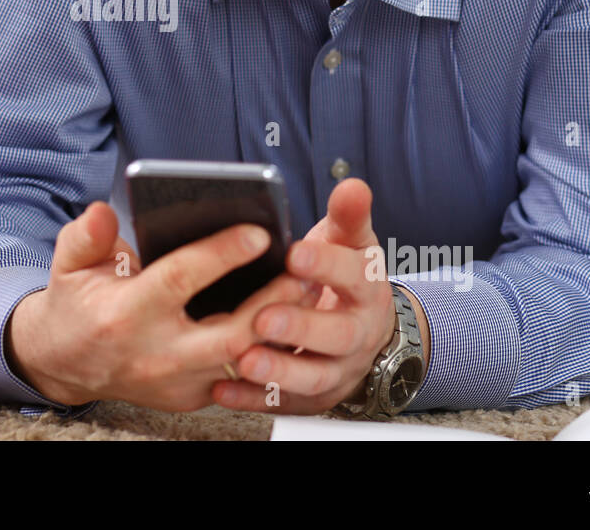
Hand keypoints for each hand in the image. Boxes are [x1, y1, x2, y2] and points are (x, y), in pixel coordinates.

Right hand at [5, 201, 309, 410]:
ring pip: (243, 361)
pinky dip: (266, 348)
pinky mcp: (190, 396)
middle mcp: (154, 354)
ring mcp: (176, 382)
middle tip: (305, 270)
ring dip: (278, 327)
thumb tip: (103, 210)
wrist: (65, 363)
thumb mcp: (71, 264)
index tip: (258, 232)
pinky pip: (239, 375)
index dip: (221, 254)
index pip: (181, 280)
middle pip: (229, 333)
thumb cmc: (76, 304)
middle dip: (273, 302)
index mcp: (124, 315)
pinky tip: (287, 318)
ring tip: (307, 289)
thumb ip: (87, 235)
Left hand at [212, 178, 400, 414]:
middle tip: (264, 316)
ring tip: (245, 359)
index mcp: (367, 289)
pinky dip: (254, 398)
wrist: (363, 327)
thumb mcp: (351, 243)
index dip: (326, 265)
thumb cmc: (345, 275)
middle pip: (337, 335)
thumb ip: (347, 216)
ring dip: (280, 370)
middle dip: (302, 326)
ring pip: (314, 377)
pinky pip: (285, 403)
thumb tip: (353, 185)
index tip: (292, 253)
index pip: (354, 276)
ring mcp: (338, 369)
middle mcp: (358, 334)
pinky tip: (222, 388)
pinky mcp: (313, 397)